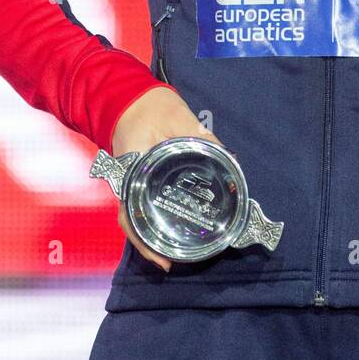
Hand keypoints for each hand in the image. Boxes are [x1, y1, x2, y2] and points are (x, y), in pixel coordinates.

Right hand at [110, 86, 223, 272]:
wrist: (131, 97)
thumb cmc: (154, 108)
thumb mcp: (180, 120)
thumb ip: (204, 139)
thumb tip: (231, 160)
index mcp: (132, 170)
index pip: (129, 215)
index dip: (143, 242)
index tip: (163, 262)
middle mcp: (127, 182)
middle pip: (133, 222)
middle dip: (151, 245)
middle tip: (173, 262)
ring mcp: (131, 182)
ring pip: (136, 217)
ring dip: (152, 236)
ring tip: (174, 254)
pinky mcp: (138, 179)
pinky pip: (141, 204)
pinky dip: (153, 220)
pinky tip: (173, 226)